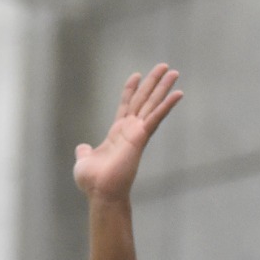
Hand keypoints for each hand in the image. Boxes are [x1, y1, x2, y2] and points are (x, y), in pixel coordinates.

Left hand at [72, 64, 180, 203]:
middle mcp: (130, 130)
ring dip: (163, 88)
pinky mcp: (141, 137)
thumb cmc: (93, 182)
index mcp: (117, 133)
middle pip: (143, 100)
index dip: (130, 90)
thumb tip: (82, 148)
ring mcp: (137, 133)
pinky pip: (156, 117)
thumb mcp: (84, 161)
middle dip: (153, 83)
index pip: (126, 106)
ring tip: (174, 72)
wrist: (101, 193)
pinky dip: (167, 105)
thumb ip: (85, 152)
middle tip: (164, 66)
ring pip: (152, 104)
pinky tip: (178, 94)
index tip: (136, 75)